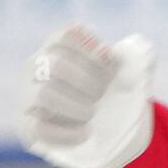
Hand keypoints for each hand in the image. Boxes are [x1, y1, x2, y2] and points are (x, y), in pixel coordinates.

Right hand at [16, 22, 154, 167]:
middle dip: (90, 81)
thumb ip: (136, 59)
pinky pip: (40, 129)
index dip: (97, 51)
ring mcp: (28, 96)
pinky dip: (68, 133)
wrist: (102, 129)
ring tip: (91, 113)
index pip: (69, 35)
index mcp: (58, 47)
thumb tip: (139, 52)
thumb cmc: (111, 93)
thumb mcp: (127, 74)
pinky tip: (87, 133)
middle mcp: (36, 67)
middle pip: (57, 64)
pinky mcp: (29, 126)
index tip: (113, 66)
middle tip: (102, 93)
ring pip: (46, 95)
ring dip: (78, 107)